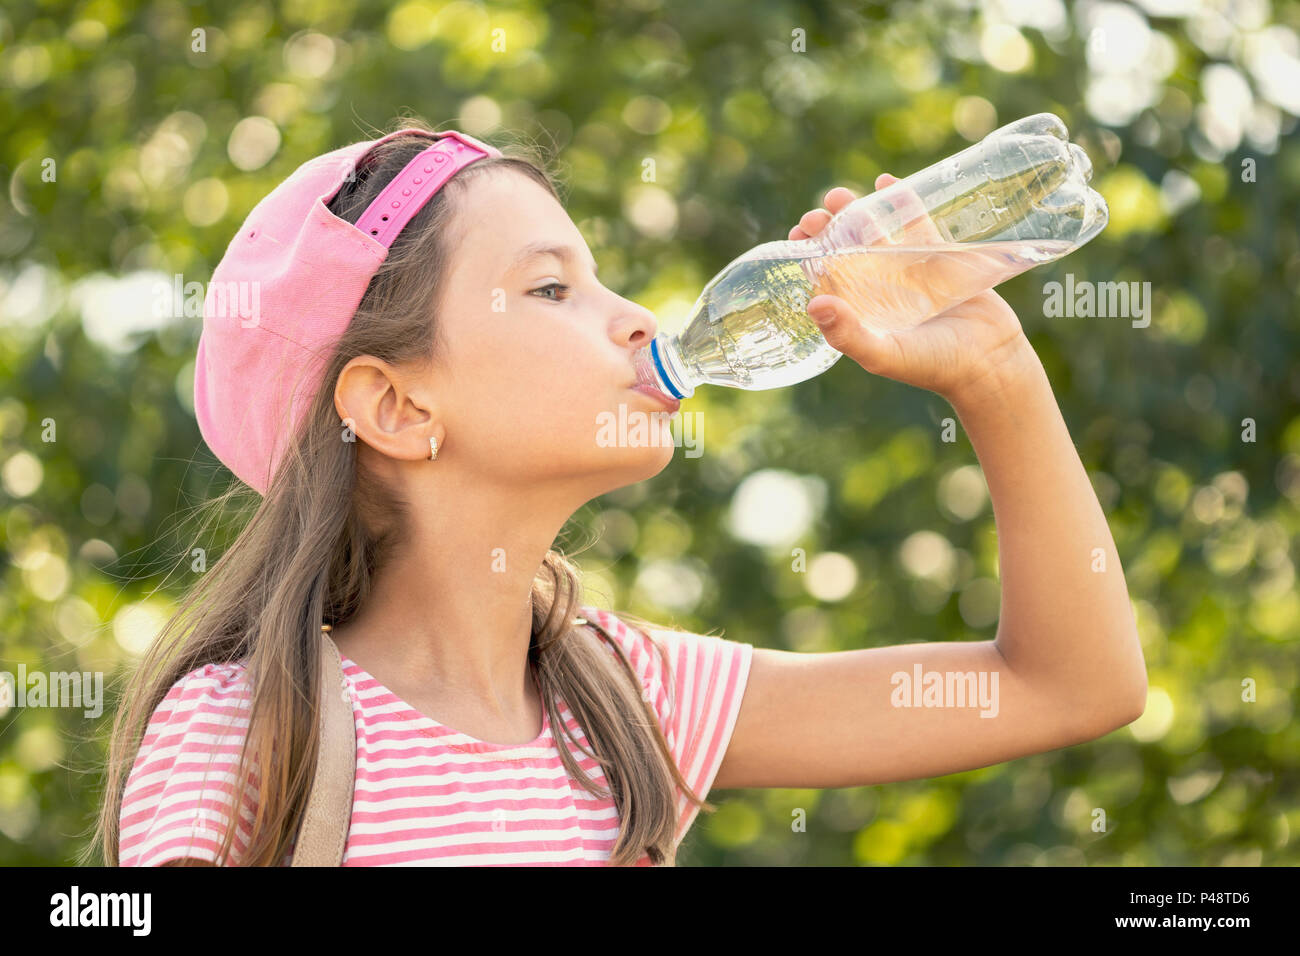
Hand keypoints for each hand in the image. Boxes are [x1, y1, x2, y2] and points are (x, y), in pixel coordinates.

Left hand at [791, 176, 1035, 405]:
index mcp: (862, 312)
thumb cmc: (933, 365)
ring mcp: (909, 270)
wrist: (990, 360)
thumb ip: (848, 334)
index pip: (827, 279)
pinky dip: (901, 200)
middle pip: (845, 251)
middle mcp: (881, 289)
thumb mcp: (885, 354)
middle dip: (827, 231)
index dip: (810, 258)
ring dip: (856, 212)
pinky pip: (916, 221)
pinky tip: (885, 180)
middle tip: (814, 216)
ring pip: (876, 232)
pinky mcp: (939, 255)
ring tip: (838, 196)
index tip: (797, 237)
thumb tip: (813, 303)